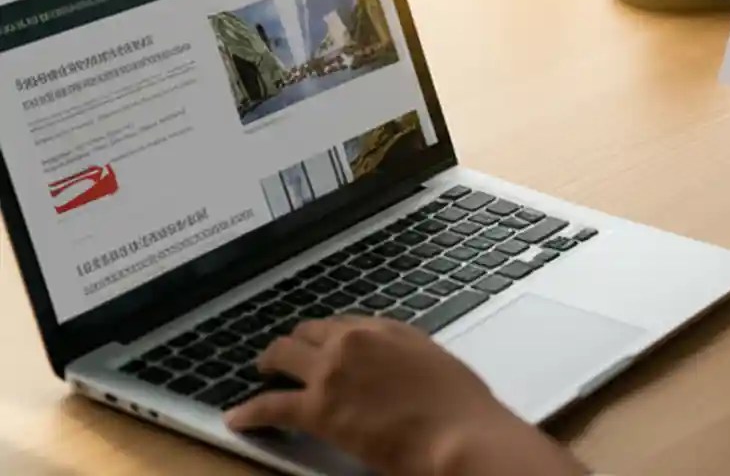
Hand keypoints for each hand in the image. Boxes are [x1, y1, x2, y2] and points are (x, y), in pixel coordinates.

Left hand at [225, 317, 585, 475]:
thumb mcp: (437, 365)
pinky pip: (270, 404)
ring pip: (282, 356)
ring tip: (261, 373)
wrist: (459, 434)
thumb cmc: (462, 408)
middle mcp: (355, 340)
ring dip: (269, 363)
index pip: (343, 324)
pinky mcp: (318, 408)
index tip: (321, 345)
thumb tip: (397, 371)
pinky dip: (250, 411)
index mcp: (388, 328)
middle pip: (308, 333)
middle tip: (287, 357)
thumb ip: (408, 359)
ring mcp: (333, 371)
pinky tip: (238, 417)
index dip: (327, 336)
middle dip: (294, 344)